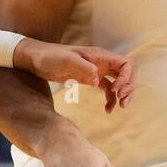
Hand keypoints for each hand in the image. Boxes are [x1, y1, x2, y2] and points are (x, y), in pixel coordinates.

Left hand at [14, 40, 135, 112]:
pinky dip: (110, 99)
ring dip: (123, 94)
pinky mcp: (90, 79)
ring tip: (119, 107)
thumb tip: (98, 80)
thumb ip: (84, 68)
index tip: (116, 90)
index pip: (126, 64)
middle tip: (122, 101)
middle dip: (129, 87)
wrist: (37, 59)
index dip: (127, 78)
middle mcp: (102, 62)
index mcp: (101, 56)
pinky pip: (107, 89)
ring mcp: (97, 71)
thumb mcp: (67, 60)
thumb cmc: (51, 57)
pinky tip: (107, 110)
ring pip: (120, 82)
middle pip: (127, 73)